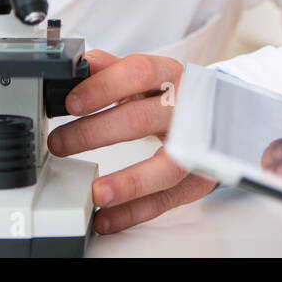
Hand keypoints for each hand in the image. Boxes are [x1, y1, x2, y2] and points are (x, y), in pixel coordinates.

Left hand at [46, 49, 216, 233]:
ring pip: (165, 167)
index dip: (103, 87)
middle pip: (142, 120)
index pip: (139, 73)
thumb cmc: (172, 96)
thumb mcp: (146, 76)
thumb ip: (111, 69)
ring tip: (96, 192)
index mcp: (171, 77)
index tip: (71, 103)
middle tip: (59, 144)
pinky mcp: (198, 180)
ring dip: (129, 182)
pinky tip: (106, 218)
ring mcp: (197, 147)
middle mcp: (187, 109)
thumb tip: (80, 63)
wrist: (221, 115)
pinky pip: (166, 201)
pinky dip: (134, 212)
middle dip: (95, 133)